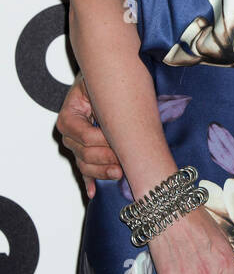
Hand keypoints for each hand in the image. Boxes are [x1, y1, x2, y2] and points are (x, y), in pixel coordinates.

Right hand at [55, 73, 121, 196]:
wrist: (100, 81)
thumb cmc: (102, 83)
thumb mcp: (101, 88)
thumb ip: (106, 104)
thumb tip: (118, 124)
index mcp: (69, 116)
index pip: (85, 136)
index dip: (103, 141)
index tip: (119, 140)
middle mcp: (69, 133)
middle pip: (85, 154)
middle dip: (106, 158)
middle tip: (124, 160)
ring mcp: (75, 145)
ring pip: (85, 165)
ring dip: (102, 172)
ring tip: (119, 173)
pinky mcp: (83, 153)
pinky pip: (83, 171)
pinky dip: (88, 182)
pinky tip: (92, 192)